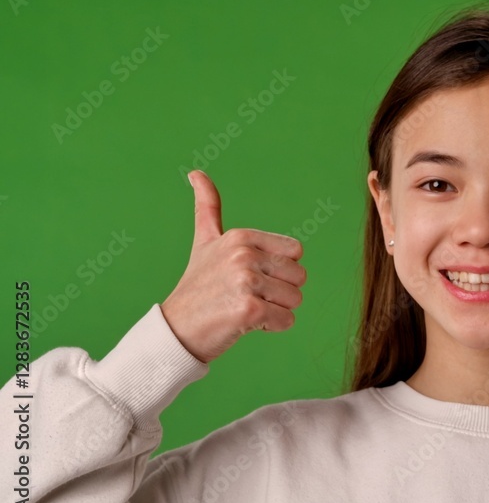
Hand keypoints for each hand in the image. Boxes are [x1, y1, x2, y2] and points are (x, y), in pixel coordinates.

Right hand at [161, 170, 306, 363]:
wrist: (176, 329)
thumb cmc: (198, 286)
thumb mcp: (204, 241)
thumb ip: (208, 207)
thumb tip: (196, 173)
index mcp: (241, 236)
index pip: (296, 252)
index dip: (280, 269)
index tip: (252, 276)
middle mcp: (244, 254)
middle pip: (299, 276)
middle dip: (280, 291)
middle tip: (247, 296)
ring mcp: (246, 282)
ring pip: (296, 299)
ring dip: (276, 310)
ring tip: (245, 308)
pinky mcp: (250, 310)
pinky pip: (287, 320)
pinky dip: (272, 326)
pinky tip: (247, 324)